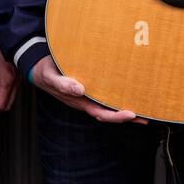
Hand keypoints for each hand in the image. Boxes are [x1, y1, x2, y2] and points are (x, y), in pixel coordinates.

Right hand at [30, 56, 147, 123]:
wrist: (37, 66)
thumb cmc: (45, 71)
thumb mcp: (51, 76)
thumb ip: (63, 84)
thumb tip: (80, 90)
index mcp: (78, 101)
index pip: (100, 113)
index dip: (116, 116)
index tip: (131, 114)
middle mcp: (85, 100)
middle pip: (108, 113)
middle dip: (126, 116)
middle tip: (146, 116)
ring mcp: (87, 95)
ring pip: (108, 105)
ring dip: (124, 107)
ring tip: (143, 107)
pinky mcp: (88, 86)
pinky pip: (104, 94)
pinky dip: (116, 95)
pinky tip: (126, 91)